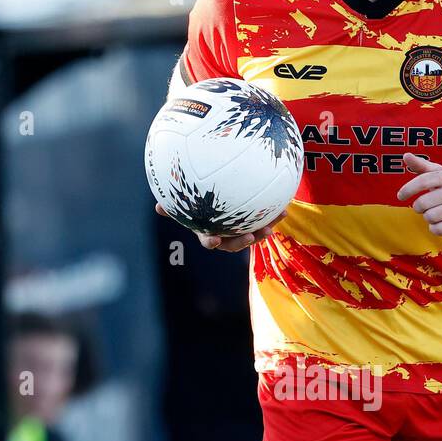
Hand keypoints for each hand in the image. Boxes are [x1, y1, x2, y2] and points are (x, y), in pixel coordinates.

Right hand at [154, 203, 286, 251]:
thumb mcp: (187, 203)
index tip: (215, 239)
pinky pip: (264, 219)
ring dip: (262, 230)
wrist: (223, 197)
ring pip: (253, 233)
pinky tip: (285, 206)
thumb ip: (174, 207)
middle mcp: (226, 234)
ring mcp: (241, 230)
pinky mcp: (255, 222)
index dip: (212, 241)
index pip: (209, 239)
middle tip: (250, 236)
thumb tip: (156, 207)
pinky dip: (273, 215)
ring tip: (272, 225)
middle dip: (243, 241)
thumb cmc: (199, 201)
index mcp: (209, 231)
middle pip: (235, 243)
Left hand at [397, 153, 441, 234]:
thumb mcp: (440, 174)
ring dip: (428, 218)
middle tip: (426, 206)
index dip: (408, 189)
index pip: (423, 181)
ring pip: (429, 217)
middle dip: (419, 207)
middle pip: (422, 203)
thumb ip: (422, 166)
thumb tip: (406, 156)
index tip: (400, 196)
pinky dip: (435, 228)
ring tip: (437, 214)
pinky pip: (438, 229)